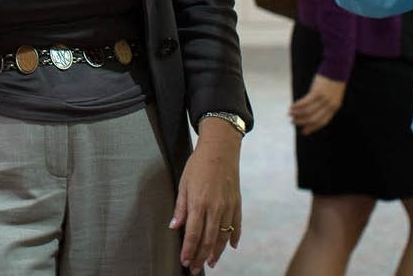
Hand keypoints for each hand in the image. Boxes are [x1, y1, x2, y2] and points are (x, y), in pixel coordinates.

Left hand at [170, 118, 241, 273]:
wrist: (221, 149)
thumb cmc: (198, 164)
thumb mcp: (184, 183)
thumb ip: (181, 207)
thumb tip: (174, 226)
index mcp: (199, 202)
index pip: (192, 233)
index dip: (188, 250)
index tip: (185, 261)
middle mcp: (215, 208)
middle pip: (208, 239)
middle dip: (200, 256)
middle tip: (195, 269)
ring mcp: (228, 207)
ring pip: (223, 236)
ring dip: (216, 252)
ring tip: (210, 263)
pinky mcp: (237, 203)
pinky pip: (236, 225)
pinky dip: (234, 238)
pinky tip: (231, 247)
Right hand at [290, 73, 345, 134]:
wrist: (337, 69)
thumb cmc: (333, 82)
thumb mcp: (332, 95)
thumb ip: (325, 104)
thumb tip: (313, 111)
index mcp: (334, 108)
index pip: (322, 122)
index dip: (312, 128)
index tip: (304, 131)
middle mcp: (330, 105)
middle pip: (314, 118)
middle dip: (302, 122)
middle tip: (293, 122)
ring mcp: (324, 99)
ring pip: (308, 111)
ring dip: (297, 114)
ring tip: (290, 114)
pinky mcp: (317, 92)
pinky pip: (305, 102)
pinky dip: (297, 105)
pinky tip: (291, 106)